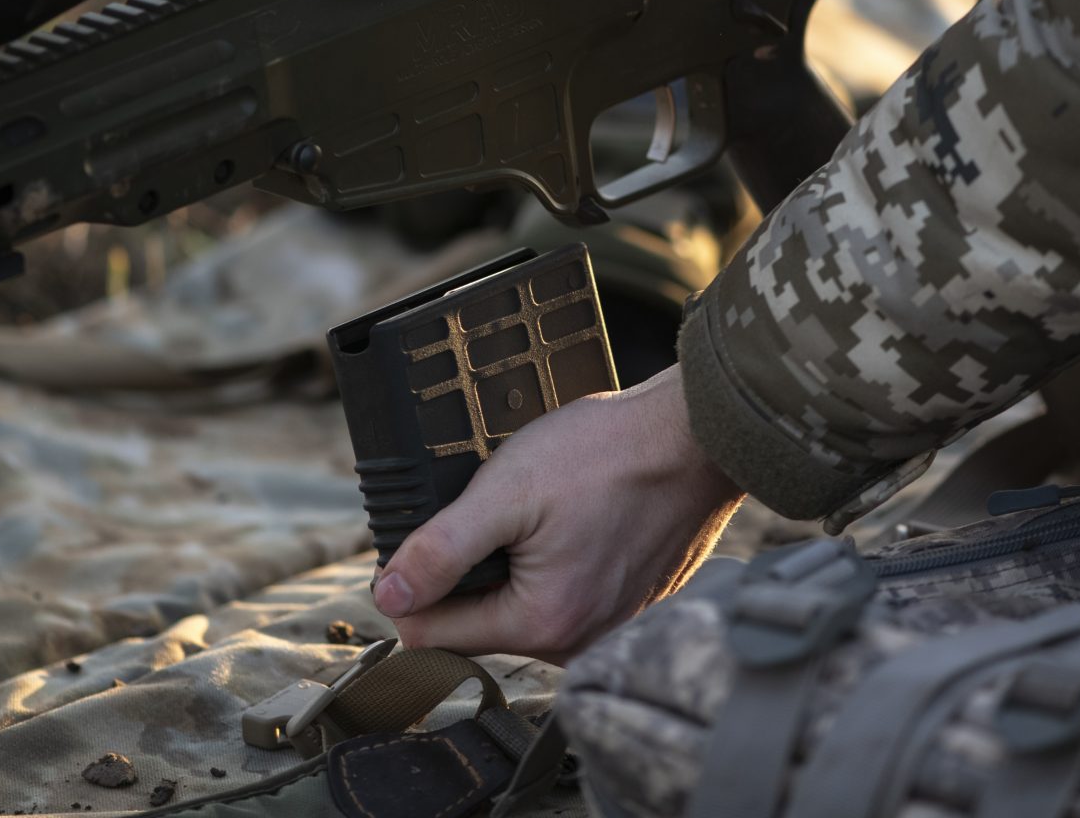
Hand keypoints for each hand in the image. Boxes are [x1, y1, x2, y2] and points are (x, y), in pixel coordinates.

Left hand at [370, 364, 742, 664]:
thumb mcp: (505, 491)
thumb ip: (441, 549)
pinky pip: (565, 595)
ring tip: (541, 509)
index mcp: (541, 624)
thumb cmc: (607, 455)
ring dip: (514, 565)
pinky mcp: (628, 605)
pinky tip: (571, 518)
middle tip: (498, 510)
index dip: (414, 584)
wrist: (690, 437)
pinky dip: (555, 562)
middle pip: (480, 624)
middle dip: (472, 570)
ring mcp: (608, 626)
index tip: (430, 537)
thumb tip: (390, 596)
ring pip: (522, 608)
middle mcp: (578, 642)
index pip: (434, 634)